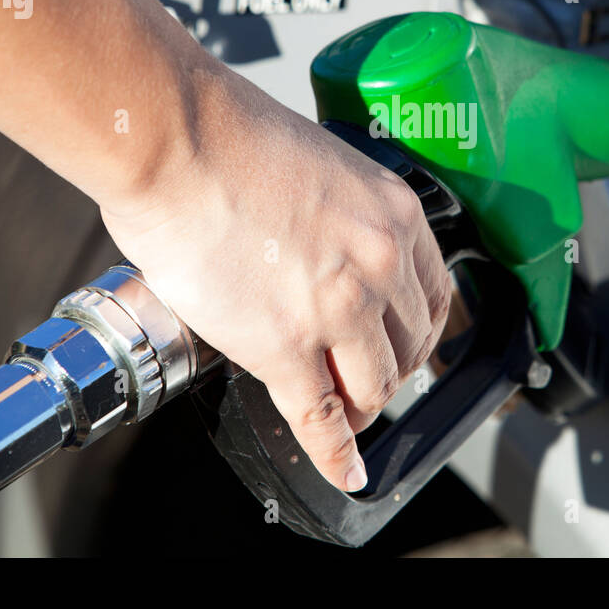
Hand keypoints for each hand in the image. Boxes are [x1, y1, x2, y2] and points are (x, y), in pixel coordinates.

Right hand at [100, 70, 451, 491]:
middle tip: (365, 382)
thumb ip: (338, 216)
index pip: (431, 296)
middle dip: (389, 371)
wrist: (177, 140)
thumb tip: (319, 246)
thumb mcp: (321, 166)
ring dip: (360, 408)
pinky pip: (321, 419)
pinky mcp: (285, 346)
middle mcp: (381, 264)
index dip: (415, 333)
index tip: (403, 346)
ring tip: (342, 417)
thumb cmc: (227, 138)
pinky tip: (345, 471)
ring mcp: (338, 310)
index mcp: (394, 216)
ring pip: (373, 386)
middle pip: (408, 346)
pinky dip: (336, 454)